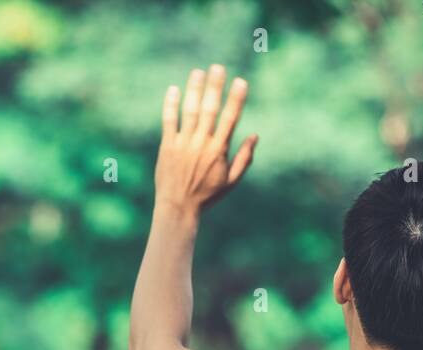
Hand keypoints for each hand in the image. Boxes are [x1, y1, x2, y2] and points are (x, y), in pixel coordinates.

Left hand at [154, 64, 256, 218]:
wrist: (178, 208)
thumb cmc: (207, 195)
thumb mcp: (231, 181)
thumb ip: (244, 158)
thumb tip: (256, 136)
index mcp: (219, 151)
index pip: (230, 119)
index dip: (236, 99)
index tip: (241, 81)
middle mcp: (201, 144)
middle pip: (210, 110)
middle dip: (215, 87)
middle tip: (218, 68)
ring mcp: (183, 144)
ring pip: (189, 111)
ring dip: (194, 90)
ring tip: (198, 72)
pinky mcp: (167, 146)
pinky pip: (168, 121)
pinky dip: (171, 105)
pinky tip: (174, 89)